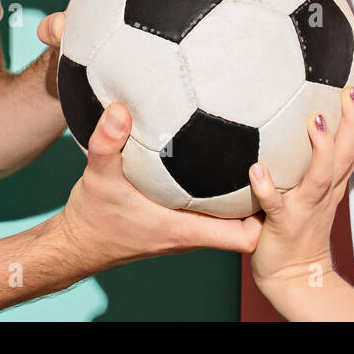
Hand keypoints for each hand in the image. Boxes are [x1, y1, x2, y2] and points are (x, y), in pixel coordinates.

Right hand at [51, 103, 261, 274]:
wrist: (76, 244)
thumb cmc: (91, 219)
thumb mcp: (96, 177)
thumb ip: (106, 143)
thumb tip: (119, 109)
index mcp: (184, 229)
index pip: (244, 237)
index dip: (266, 214)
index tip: (275, 180)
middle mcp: (190, 232)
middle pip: (246, 225)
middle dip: (264, 198)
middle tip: (277, 158)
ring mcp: (184, 228)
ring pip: (229, 217)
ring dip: (242, 193)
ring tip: (256, 150)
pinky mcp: (174, 221)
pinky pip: (209, 208)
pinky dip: (217, 189)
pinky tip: (214, 154)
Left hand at [248, 83, 353, 297]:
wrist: (294, 278)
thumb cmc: (296, 229)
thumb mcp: (311, 193)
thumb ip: (309, 163)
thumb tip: (291, 124)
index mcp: (331, 183)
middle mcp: (324, 192)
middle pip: (347, 153)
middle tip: (352, 90)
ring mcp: (306, 208)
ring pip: (321, 176)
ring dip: (321, 148)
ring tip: (315, 120)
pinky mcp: (283, 225)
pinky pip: (276, 205)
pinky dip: (268, 188)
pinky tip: (257, 169)